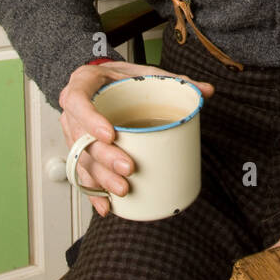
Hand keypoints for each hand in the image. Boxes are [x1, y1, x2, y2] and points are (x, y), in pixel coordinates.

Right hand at [58, 61, 214, 216]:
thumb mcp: (142, 73)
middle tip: (128, 168)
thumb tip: (207, 91)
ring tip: (123, 189)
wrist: (101, 83)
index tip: (111, 134)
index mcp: (83, 85)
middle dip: (105, 158)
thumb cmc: (118, 79)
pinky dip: (94, 193)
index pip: (78, 101)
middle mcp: (73, 112)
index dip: (90, 120)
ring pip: (81, 160)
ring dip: (101, 178)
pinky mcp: (80, 153)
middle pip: (81, 139)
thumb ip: (174, 80)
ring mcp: (74, 135)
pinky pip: (82, 175)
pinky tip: (106, 206)